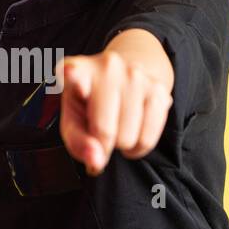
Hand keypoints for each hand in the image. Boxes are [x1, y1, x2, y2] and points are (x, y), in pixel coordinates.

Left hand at [56, 48, 173, 175]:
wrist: (125, 76)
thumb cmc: (91, 104)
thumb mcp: (73, 120)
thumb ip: (78, 143)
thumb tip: (96, 162)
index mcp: (77, 70)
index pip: (74, 73)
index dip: (72, 75)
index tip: (70, 73)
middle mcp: (108, 66)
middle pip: (104, 130)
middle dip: (102, 144)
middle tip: (101, 134)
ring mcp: (135, 75)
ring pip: (128, 138)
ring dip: (121, 145)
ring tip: (117, 130)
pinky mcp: (158, 89)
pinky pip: (149, 138)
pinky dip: (139, 148)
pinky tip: (132, 135)